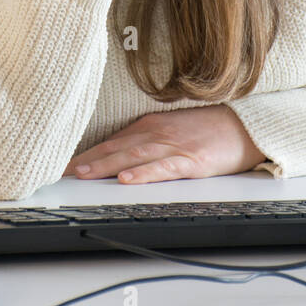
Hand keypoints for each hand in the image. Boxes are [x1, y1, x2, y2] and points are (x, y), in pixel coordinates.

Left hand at [62, 106, 265, 184]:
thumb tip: (115, 157)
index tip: (62, 166)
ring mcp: (173, 146)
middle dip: (87, 161)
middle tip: (62, 173)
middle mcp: (156, 134)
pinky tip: (128, 180)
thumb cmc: (207, 128)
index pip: (109, 142)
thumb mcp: (170, 128)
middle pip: (115, 149)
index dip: (85, 154)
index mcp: (148, 127)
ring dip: (106, 166)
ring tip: (84, 175)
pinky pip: (163, 169)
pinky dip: (144, 174)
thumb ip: (143, 140)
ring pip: (133, 158)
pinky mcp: (191, 161)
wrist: (244, 125)